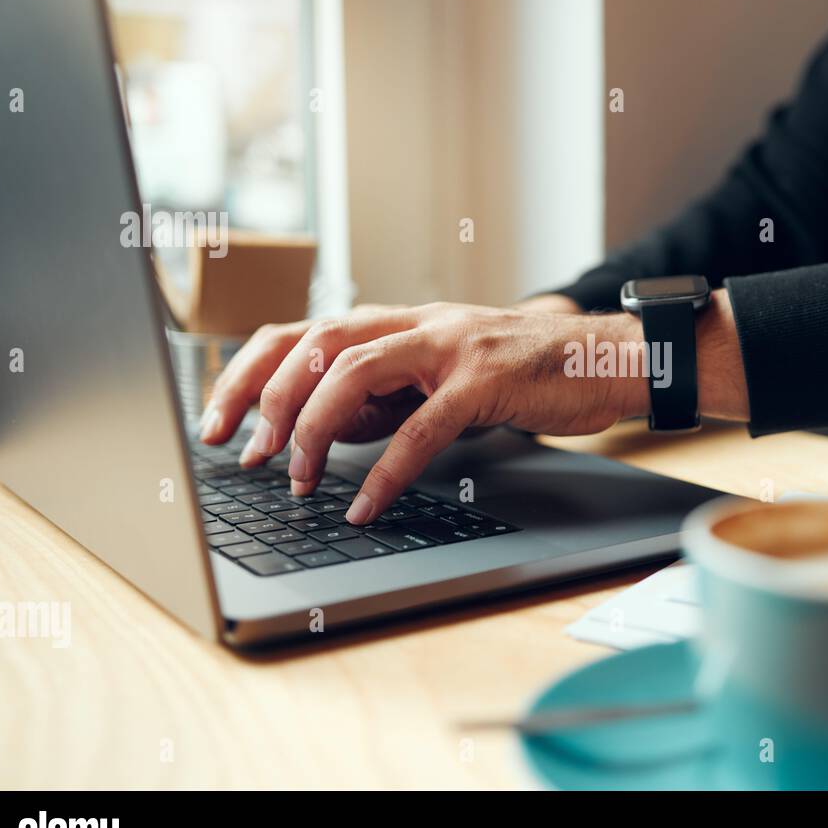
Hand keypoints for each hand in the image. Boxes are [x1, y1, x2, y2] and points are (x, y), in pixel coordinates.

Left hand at [199, 303, 654, 523]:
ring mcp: (450, 346)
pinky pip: (422, 425)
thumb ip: (390, 395)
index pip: (304, 331)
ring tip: (297, 479)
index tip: (220, 422)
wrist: (606, 359)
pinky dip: (387, 469)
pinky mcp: (486, 379)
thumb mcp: (445, 379)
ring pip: (355, 370)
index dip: (253, 372)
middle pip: (313, 339)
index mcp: (401, 323)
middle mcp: (416, 323)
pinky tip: (366, 505)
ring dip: (314, 428)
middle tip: (240, 451)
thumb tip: (329, 430)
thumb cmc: (528, 373)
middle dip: (263, 395)